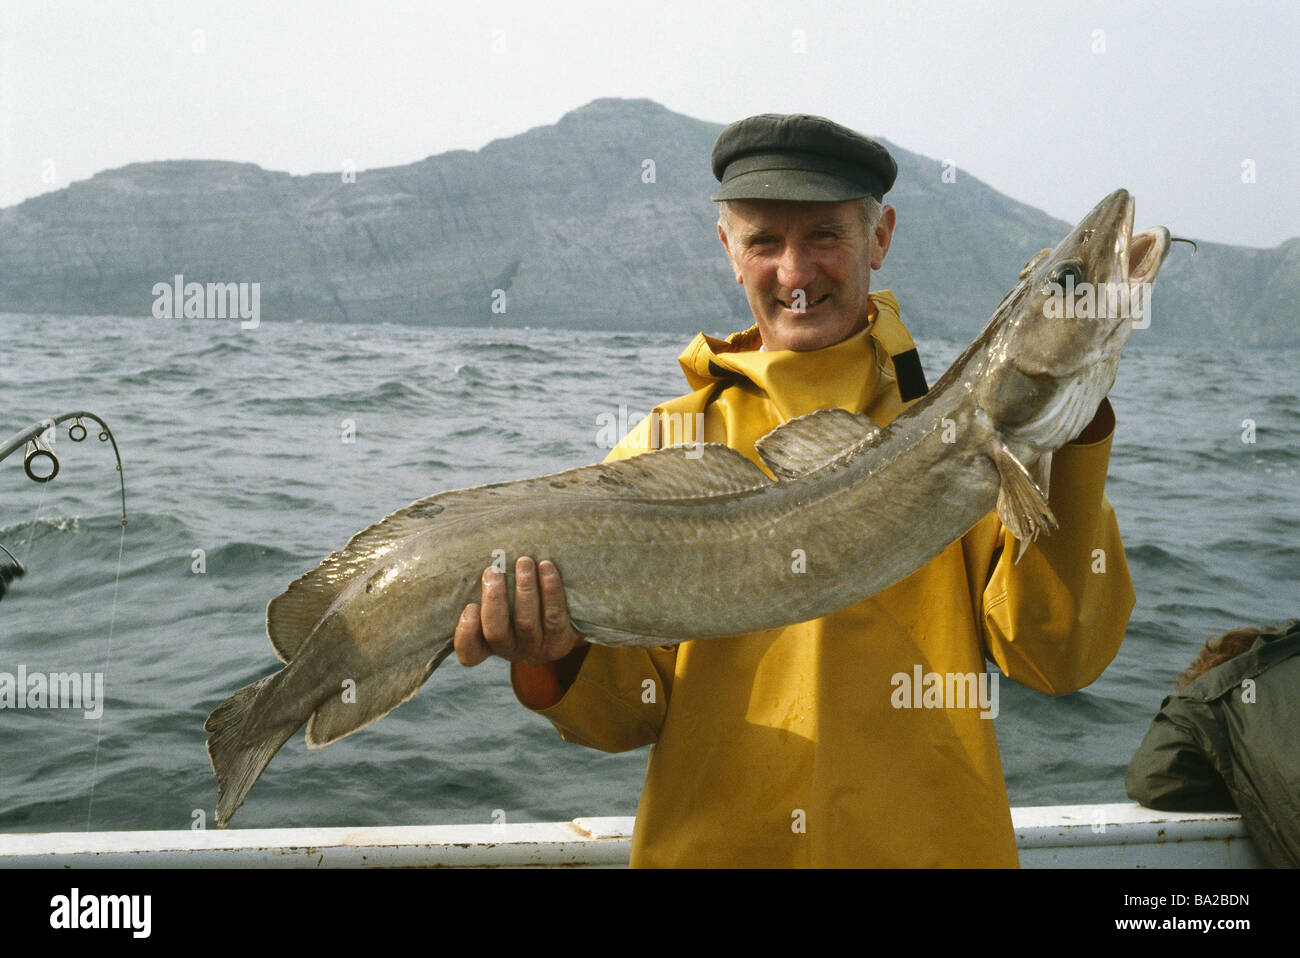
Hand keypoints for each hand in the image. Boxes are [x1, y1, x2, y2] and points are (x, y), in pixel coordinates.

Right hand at [454, 556, 587, 666]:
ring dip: (524, 590)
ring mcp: (536, 650)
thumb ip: (484, 585)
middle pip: (497, 633)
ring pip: (526, 624)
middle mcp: (510, 651)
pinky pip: (554, 616)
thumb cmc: (518, 596)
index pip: (469, 653)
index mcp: (487, 645)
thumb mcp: (499, 597)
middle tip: (493, 571)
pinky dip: (550, 590)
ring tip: (524, 562)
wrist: (567, 616)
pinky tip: (546, 567)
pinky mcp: (560, 642)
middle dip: (494, 600)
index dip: (466, 634)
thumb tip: (461, 549)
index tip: (470, 606)